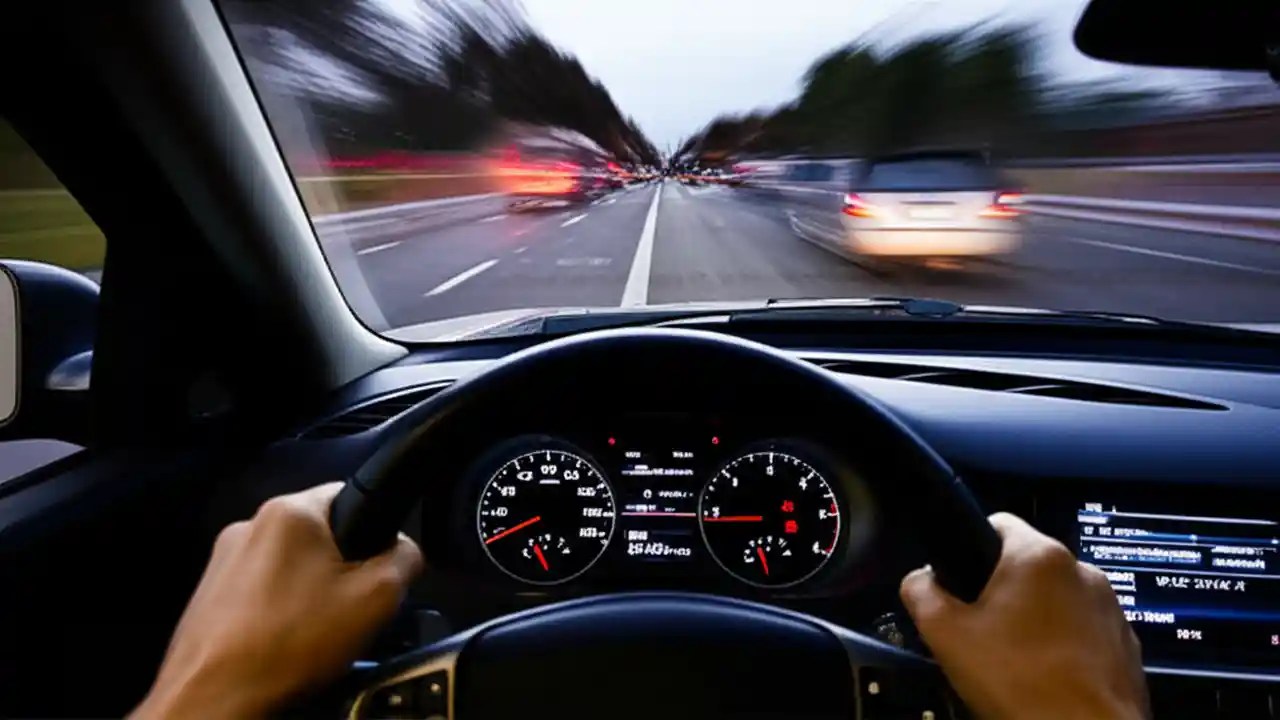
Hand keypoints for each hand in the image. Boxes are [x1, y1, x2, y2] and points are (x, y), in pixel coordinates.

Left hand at [131, 483, 422, 718]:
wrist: (214, 697)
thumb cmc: (294, 642)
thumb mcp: (377, 599)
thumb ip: (405, 559)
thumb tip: (403, 550)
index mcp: (290, 511)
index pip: (351, 494)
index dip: (375, 531)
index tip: (377, 570)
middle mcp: (249, 524)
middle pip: (319, 535)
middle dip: (340, 568)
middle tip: (351, 609)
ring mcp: (221, 560)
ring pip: (289, 566)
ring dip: (308, 591)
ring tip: (315, 633)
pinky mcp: (206, 594)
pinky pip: (260, 591)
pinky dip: (277, 611)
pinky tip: (283, 642)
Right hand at [900, 513, 1148, 719]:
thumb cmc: (1017, 681)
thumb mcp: (946, 636)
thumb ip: (921, 593)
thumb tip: (920, 579)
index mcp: (1039, 555)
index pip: (997, 523)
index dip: (971, 549)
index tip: (959, 587)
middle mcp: (1083, 569)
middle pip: (1027, 566)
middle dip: (1003, 592)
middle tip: (980, 632)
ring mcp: (1111, 607)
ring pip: (1057, 599)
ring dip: (1036, 618)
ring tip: (1017, 661)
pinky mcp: (1127, 642)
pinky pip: (1084, 630)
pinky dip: (1065, 645)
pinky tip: (1048, 677)